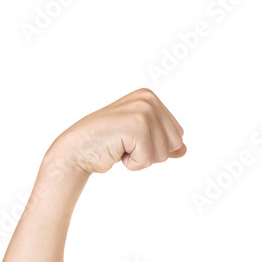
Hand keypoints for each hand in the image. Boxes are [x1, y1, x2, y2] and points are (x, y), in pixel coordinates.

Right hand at [46, 88, 186, 175]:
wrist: (77, 150)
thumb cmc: (106, 144)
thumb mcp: (139, 141)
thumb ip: (162, 142)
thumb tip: (184, 149)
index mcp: (150, 98)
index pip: (178, 135)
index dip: (156, 147)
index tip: (132, 140)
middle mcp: (148, 99)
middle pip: (175, 144)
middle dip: (151, 154)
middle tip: (126, 145)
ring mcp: (143, 110)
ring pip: (164, 154)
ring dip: (141, 159)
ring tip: (120, 147)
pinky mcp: (137, 125)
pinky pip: (148, 160)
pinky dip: (132, 164)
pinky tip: (116, 152)